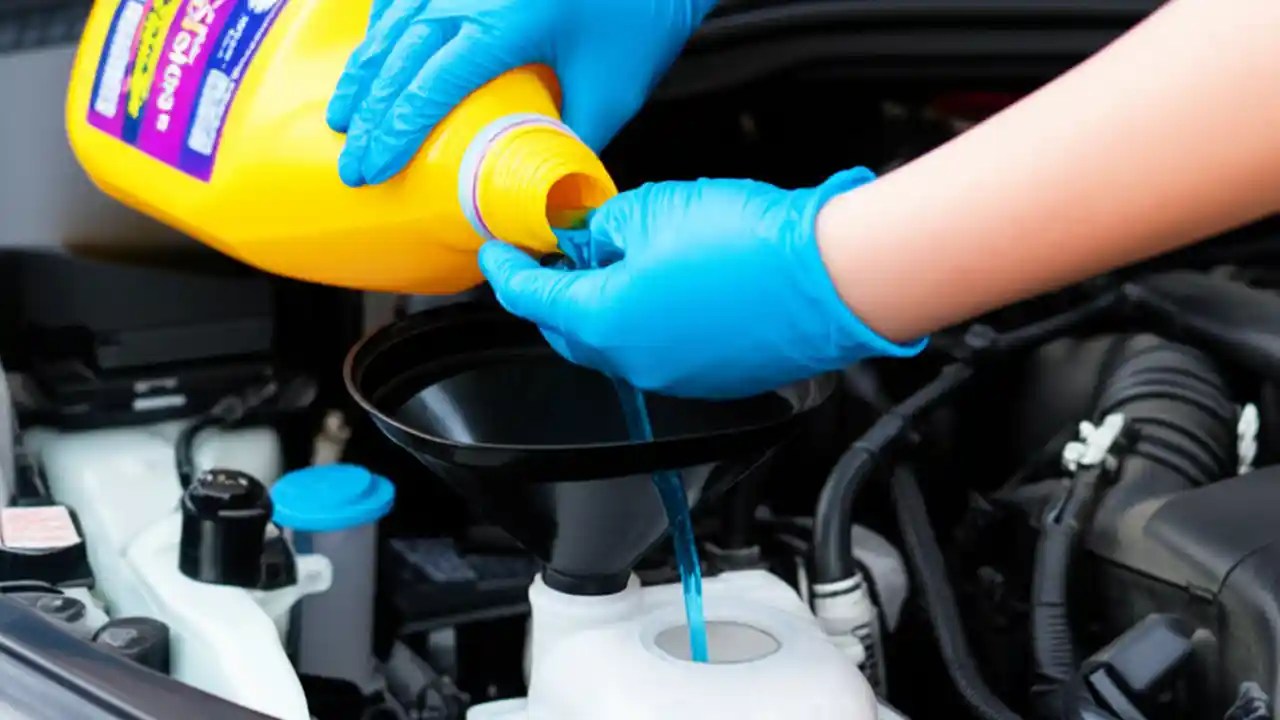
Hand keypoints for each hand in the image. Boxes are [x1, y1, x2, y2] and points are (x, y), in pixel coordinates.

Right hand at [327, 0, 715, 186]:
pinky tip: (375, 50)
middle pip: (399, 58)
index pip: (430, 89)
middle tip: (350, 161)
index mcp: (503, 25)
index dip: (394, 135)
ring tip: (343, 114)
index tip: (371, 170)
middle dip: (367, 114)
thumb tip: (542, 190)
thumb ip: (570, 144)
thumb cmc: (640, 16)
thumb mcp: (611, 93)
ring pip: (395, 23)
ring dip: (365, 72)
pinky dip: (385, 25)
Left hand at [476, 168, 927, 398]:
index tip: (497, 254)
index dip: (507, 271)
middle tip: (556, 257)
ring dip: (607, 307)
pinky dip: (650, 324)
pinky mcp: (712, 381)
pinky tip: (670, 288)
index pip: (532, 300)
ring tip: (624, 260)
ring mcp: (674, 378)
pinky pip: (661, 353)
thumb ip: (604, 226)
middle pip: (570, 331)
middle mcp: (634, 363)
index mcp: (606, 320)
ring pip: (617, 344)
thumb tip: (590, 235)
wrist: (830, 277)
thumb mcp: (655, 208)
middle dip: (555, 294)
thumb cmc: (752, 243)